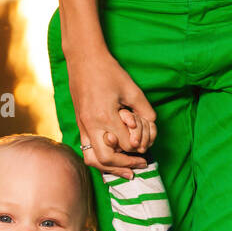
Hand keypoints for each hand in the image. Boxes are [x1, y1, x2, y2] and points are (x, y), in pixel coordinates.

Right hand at [66, 47, 156, 179]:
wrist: (83, 59)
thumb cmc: (109, 71)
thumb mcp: (132, 89)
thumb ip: (144, 109)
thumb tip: (152, 125)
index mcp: (105, 116)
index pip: (125, 145)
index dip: (138, 147)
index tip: (146, 147)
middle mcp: (91, 125)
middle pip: (107, 159)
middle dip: (124, 166)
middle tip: (140, 165)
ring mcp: (83, 126)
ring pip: (92, 159)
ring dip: (109, 169)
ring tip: (125, 171)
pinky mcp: (79, 125)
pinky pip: (87, 150)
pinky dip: (100, 160)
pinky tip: (112, 161)